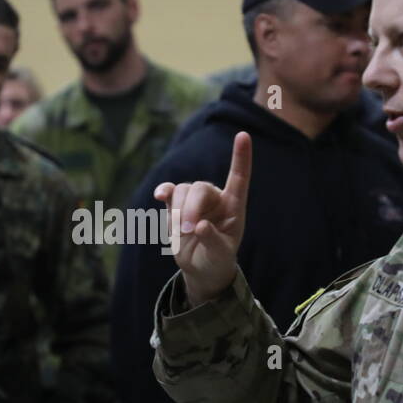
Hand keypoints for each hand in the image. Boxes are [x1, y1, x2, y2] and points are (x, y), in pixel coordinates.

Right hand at [153, 131, 251, 306]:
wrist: (201, 267)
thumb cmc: (217, 259)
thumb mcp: (221, 255)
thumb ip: (213, 241)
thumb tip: (199, 226)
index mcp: (233, 206)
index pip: (239, 177)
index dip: (241, 157)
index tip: (243, 135)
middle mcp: (214, 198)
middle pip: (199, 188)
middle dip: (191, 208)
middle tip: (187, 230)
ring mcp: (194, 200)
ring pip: (181, 191)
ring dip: (177, 211)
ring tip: (180, 233)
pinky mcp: (176, 206)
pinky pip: (168, 193)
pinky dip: (163, 192)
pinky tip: (159, 195)